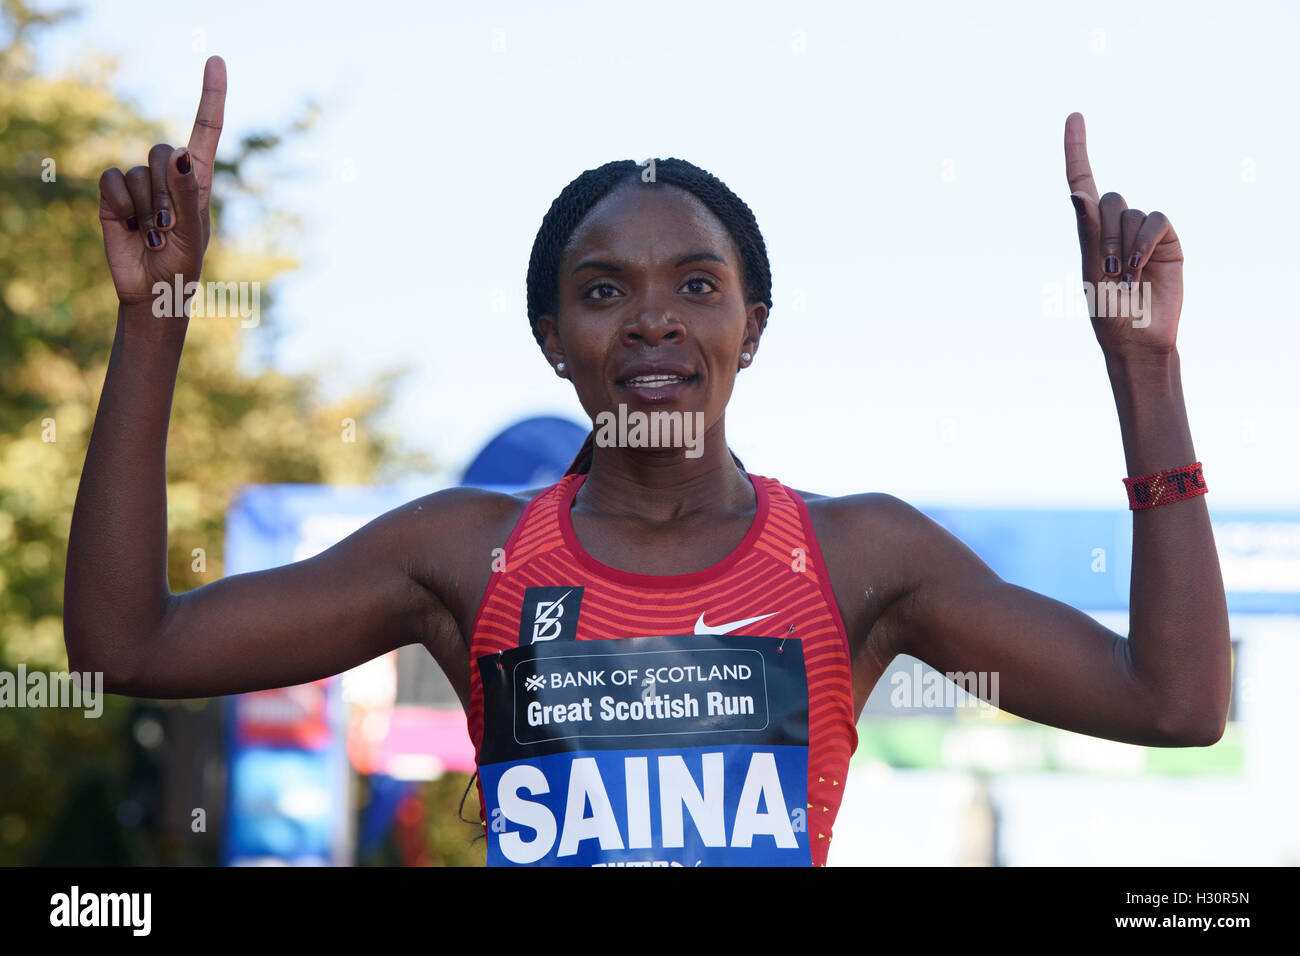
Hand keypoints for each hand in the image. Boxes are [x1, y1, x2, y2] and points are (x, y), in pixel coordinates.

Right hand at [97, 56, 226, 308]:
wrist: (152, 291)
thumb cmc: (182, 264)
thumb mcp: (193, 233)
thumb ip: (187, 193)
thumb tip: (178, 154)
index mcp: (197, 180)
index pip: (206, 130)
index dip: (211, 96)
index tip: (216, 60)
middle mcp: (168, 176)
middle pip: (161, 149)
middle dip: (166, 188)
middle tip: (169, 225)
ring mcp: (139, 184)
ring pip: (138, 170)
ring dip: (147, 205)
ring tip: (153, 234)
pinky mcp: (113, 195)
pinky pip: (113, 179)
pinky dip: (123, 203)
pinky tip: (131, 226)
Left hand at [1064, 112, 1182, 358]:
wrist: (1138, 338)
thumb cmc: (1107, 311)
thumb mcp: (1092, 270)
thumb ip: (1088, 231)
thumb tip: (1077, 193)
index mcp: (1089, 232)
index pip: (1082, 183)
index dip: (1077, 150)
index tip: (1074, 115)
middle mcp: (1115, 226)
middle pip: (1108, 199)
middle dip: (1104, 234)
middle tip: (1108, 270)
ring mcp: (1141, 231)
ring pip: (1130, 212)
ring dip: (1124, 245)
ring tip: (1126, 275)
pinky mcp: (1165, 238)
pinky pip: (1155, 219)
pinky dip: (1145, 241)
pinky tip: (1142, 268)